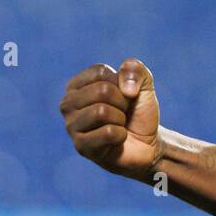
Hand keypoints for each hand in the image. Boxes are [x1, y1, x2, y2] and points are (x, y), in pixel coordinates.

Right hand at [59, 58, 161, 180]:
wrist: (148, 143)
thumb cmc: (138, 112)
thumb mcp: (143, 84)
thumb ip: (135, 69)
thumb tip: (125, 87)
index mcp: (77, 85)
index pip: (100, 72)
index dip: (121, 83)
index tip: (123, 95)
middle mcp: (68, 104)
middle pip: (101, 91)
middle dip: (122, 102)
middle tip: (123, 113)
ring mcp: (71, 126)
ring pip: (101, 112)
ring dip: (120, 119)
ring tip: (119, 125)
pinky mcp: (81, 146)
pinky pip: (107, 133)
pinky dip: (121, 135)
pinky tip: (117, 139)